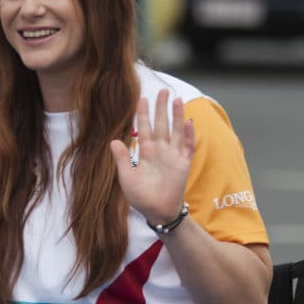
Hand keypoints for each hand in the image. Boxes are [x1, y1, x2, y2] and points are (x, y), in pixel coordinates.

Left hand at [109, 89, 194, 225]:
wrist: (156, 211)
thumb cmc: (140, 196)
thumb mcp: (126, 177)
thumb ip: (122, 159)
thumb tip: (113, 141)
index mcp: (145, 152)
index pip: (144, 129)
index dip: (143, 114)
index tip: (141, 99)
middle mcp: (160, 151)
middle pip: (161, 125)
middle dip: (161, 108)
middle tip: (163, 91)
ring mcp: (173, 156)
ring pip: (176, 131)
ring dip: (177, 116)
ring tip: (177, 100)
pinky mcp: (183, 164)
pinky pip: (188, 147)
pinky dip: (189, 135)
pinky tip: (189, 123)